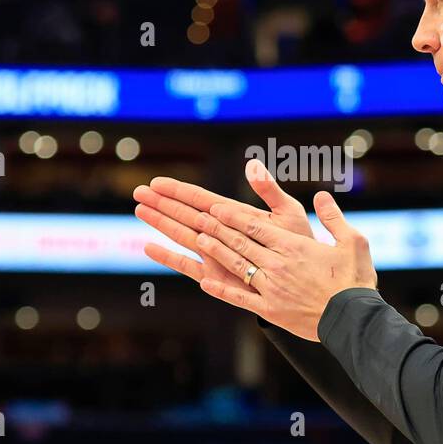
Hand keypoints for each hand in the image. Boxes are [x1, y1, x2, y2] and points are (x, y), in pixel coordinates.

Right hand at [132, 159, 312, 293]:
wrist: (305, 279)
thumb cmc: (300, 244)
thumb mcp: (287, 213)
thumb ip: (269, 190)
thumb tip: (252, 164)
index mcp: (236, 215)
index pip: (202, 199)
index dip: (180, 190)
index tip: (158, 182)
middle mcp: (222, 233)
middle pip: (185, 214)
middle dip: (162, 203)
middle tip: (138, 192)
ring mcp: (217, 253)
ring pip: (182, 235)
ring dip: (161, 223)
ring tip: (139, 210)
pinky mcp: (216, 275)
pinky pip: (188, 265)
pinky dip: (169, 258)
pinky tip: (149, 247)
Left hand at [194, 190, 377, 341]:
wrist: (353, 319)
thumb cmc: (355, 280)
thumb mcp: (352, 241)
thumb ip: (333, 217)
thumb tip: (321, 196)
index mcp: (294, 246)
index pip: (255, 226)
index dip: (233, 216)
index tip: (216, 208)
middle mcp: (277, 264)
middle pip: (240, 242)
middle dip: (217, 228)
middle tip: (197, 217)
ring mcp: (271, 288)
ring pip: (237, 265)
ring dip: (216, 252)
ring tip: (198, 240)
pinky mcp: (270, 310)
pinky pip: (240, 299)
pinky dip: (222, 290)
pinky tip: (205, 283)